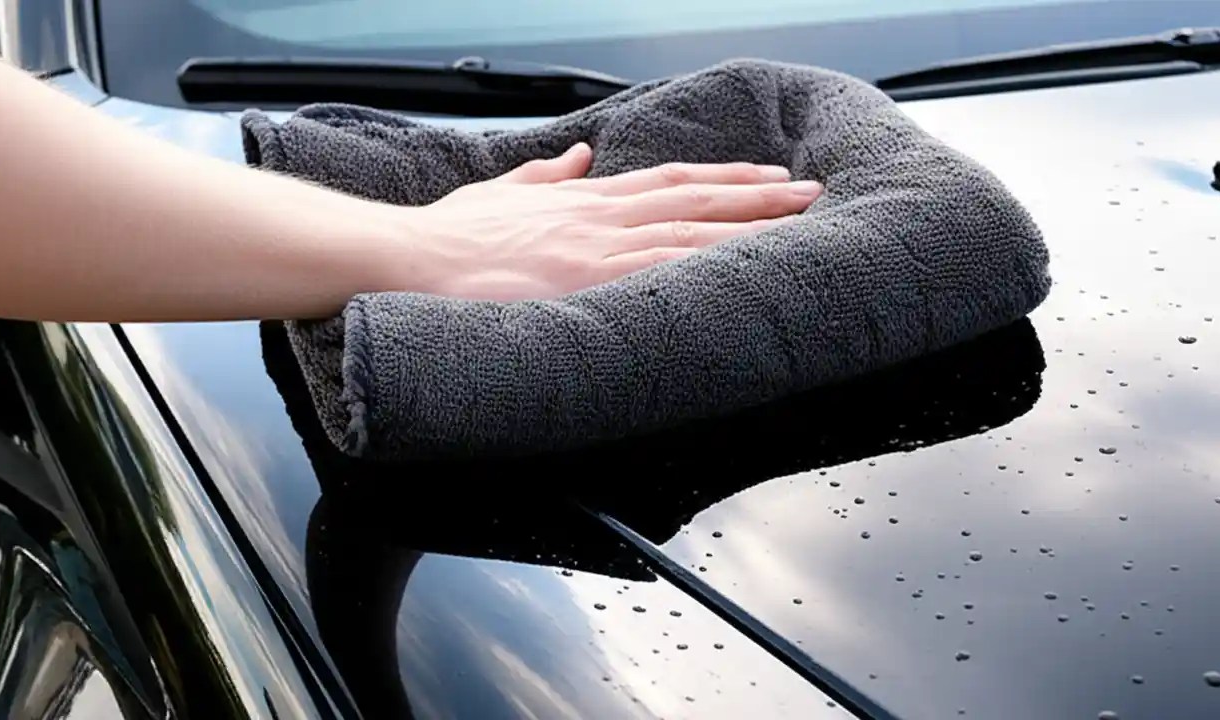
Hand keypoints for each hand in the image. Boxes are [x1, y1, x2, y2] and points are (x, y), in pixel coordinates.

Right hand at [408, 143, 821, 300]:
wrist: (411, 256)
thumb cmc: (449, 235)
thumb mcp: (502, 191)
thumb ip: (548, 175)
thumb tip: (582, 157)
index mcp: (583, 197)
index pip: (670, 181)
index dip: (721, 178)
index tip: (761, 175)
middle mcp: (600, 214)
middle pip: (695, 198)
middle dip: (757, 194)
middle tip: (808, 192)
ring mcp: (598, 246)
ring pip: (692, 229)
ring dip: (751, 224)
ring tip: (799, 221)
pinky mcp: (587, 280)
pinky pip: (662, 270)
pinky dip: (709, 266)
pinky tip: (748, 270)